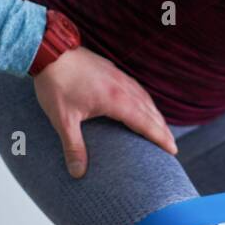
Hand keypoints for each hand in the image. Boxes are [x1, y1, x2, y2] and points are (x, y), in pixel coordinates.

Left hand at [32, 46, 177, 178]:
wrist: (52, 50)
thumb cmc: (56, 84)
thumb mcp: (63, 119)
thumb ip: (73, 146)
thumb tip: (78, 173)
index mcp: (116, 101)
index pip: (146, 123)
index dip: (160, 138)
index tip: (173, 150)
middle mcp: (123, 88)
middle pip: (150, 111)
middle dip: (162, 129)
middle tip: (172, 145)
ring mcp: (119, 77)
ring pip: (145, 98)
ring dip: (156, 115)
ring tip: (161, 128)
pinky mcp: (113, 71)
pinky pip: (137, 89)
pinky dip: (145, 101)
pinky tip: (142, 104)